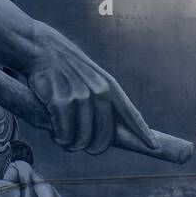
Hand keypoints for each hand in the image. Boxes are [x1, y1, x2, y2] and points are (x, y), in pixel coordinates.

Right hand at [25, 23, 156, 154]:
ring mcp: (80, 97)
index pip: (131, 114)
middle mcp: (99, 92)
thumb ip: (100, 98)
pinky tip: (56, 134)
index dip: (142, 132)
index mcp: (109, 86)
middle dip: (95, 147)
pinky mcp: (61, 102)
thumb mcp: (90, 75)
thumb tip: (105, 130)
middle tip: (85, 148)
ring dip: (73, 144)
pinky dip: (60, 138)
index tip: (153, 146)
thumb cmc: (65, 66)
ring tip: (65, 140)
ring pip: (83, 138)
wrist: (41, 48)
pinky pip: (64, 134)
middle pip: (105, 135)